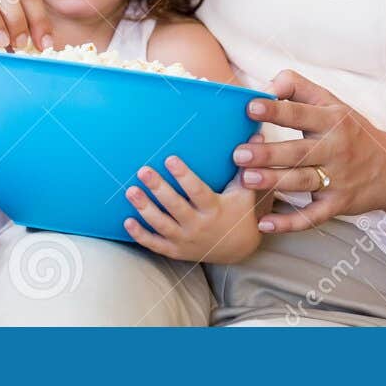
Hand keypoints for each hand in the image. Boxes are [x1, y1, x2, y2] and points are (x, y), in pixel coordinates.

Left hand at [123, 155, 261, 263]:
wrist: (238, 249)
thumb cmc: (241, 213)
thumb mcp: (246, 192)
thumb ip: (246, 166)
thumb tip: (258, 134)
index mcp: (215, 209)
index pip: (196, 191)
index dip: (183, 176)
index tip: (170, 159)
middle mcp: (199, 225)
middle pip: (174, 206)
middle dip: (158, 188)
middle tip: (143, 171)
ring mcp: (186, 240)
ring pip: (161, 225)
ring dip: (145, 208)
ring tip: (131, 191)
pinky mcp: (176, 251)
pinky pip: (155, 244)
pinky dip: (140, 235)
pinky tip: (127, 221)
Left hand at [236, 71, 385, 233]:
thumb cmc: (352, 132)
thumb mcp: (333, 103)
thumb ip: (299, 88)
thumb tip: (268, 86)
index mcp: (333, 121)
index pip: (301, 113)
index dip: (276, 109)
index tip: (251, 106)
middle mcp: (336, 149)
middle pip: (299, 151)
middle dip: (269, 153)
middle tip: (240, 153)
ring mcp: (338, 179)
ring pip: (303, 182)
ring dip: (275, 182)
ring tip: (247, 179)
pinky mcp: (337, 205)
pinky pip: (312, 216)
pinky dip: (289, 223)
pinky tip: (265, 224)